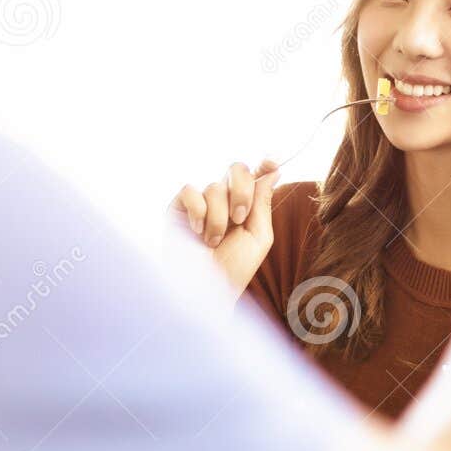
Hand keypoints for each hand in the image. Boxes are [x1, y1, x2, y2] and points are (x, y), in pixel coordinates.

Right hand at [169, 158, 279, 294]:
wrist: (205, 288)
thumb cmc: (234, 269)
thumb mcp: (258, 236)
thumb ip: (262, 203)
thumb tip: (272, 172)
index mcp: (246, 207)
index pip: (256, 176)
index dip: (265, 164)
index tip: (272, 162)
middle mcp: (224, 201)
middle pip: (236, 169)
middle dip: (242, 191)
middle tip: (239, 218)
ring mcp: (200, 203)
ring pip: (214, 187)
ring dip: (218, 218)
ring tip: (213, 242)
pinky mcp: (178, 208)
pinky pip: (190, 191)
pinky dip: (197, 212)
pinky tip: (196, 232)